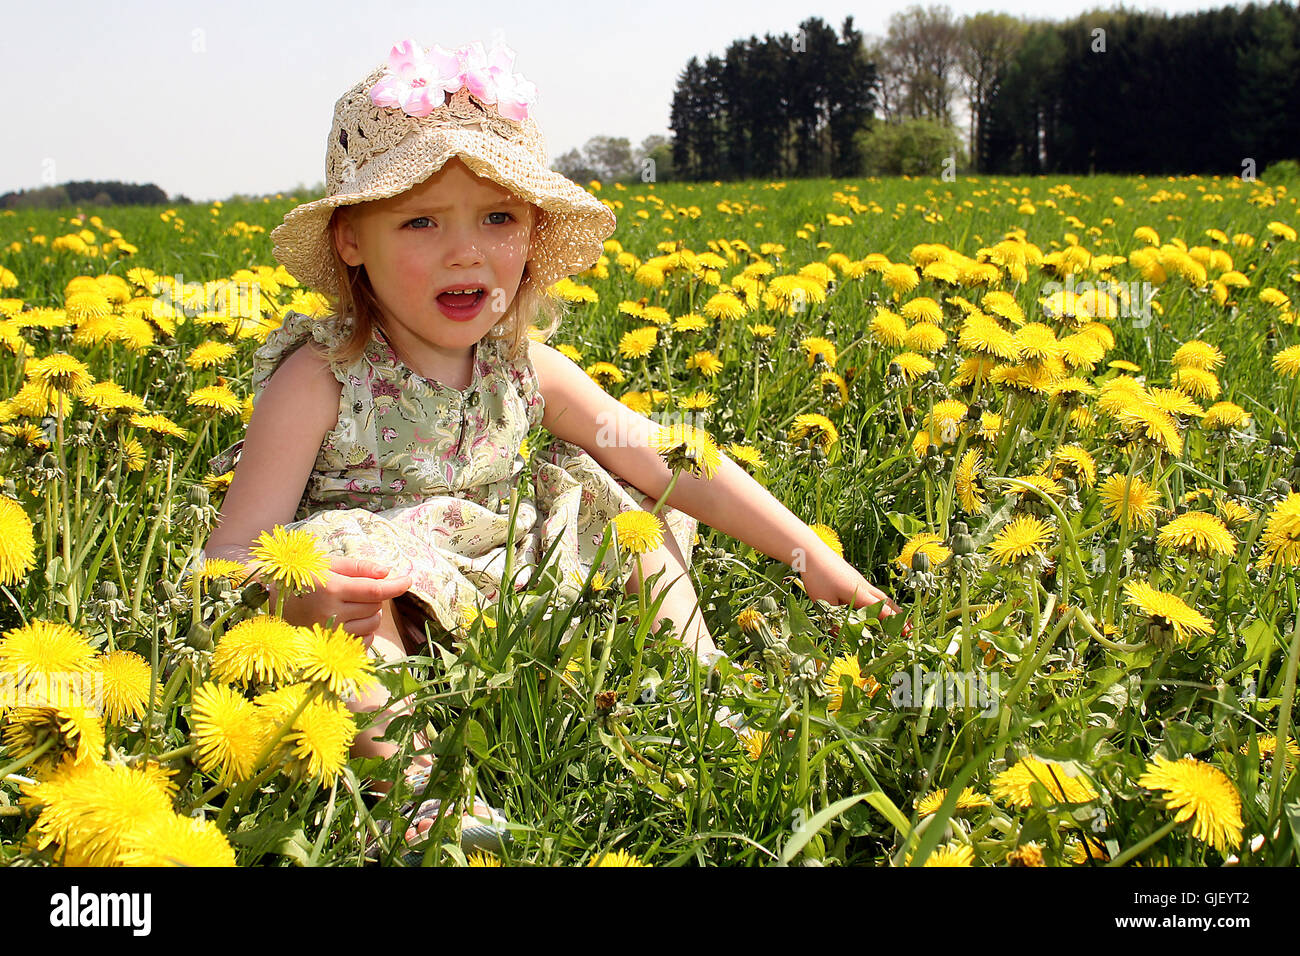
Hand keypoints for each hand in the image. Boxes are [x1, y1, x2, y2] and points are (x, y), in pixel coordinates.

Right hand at [267, 555, 412, 636]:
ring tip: (350, 606)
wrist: (271, 604)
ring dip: (370, 614)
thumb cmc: (303, 580)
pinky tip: (349, 622)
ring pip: (372, 625)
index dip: (396, 585)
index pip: (375, 590)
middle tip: (357, 591)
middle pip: (376, 606)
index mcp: (331, 589)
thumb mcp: (328, 566)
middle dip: (375, 597)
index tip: (408, 580)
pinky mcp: (331, 649)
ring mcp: (330, 634)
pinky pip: (364, 642)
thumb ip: (358, 568)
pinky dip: (365, 632)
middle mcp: (331, 613)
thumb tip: (387, 572)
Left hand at [800, 553, 911, 638]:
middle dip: (899, 617)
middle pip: (887, 603)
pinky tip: (879, 608)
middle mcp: (864, 587)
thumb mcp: (823, 602)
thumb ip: (834, 619)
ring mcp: (861, 582)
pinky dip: (881, 602)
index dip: (892, 622)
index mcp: (858, 593)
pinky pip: (873, 593)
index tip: (903, 632)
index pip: (880, 609)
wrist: (812, 552)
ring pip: (881, 597)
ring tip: (901, 620)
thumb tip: (841, 635)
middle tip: (909, 630)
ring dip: (892, 609)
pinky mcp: (856, 579)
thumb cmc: (818, 577)